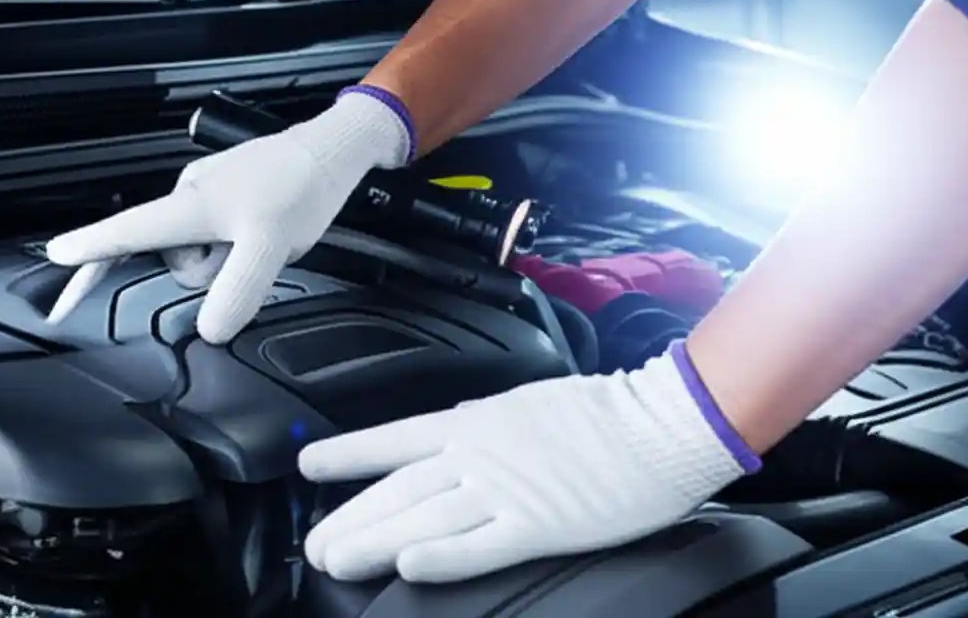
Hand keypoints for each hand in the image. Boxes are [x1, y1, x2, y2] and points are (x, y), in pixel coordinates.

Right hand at [44, 89, 410, 343]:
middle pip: (170, 259)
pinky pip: (218, 239)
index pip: (127, 231)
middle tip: (249, 255)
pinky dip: (238, 249)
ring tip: (265, 239)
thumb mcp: (270, 245)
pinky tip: (265, 236)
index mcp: (190, 206)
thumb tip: (209, 329)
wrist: (334, 150)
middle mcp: (191, 199)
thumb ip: (237, 290)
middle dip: (205, 273)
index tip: (55, 257)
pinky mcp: (229, 200)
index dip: (89, 249)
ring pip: (199, 255)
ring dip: (230, 261)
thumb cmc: (301, 184)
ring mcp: (210, 197)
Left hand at [297, 345, 759, 582]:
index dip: (348, 453)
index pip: (394, 439)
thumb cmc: (602, 411)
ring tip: (335, 560)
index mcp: (475, 422)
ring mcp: (506, 490)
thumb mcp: (528, 401)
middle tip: (313, 543)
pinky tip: (408, 566)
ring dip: (373, 540)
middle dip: (350, 516)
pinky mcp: (539, 525)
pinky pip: (481, 545)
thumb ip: (485, 419)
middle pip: (398, 489)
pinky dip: (442, 555)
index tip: (308, 465)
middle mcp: (478, 454)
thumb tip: (453, 422)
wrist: (660, 422)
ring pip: (424, 518)